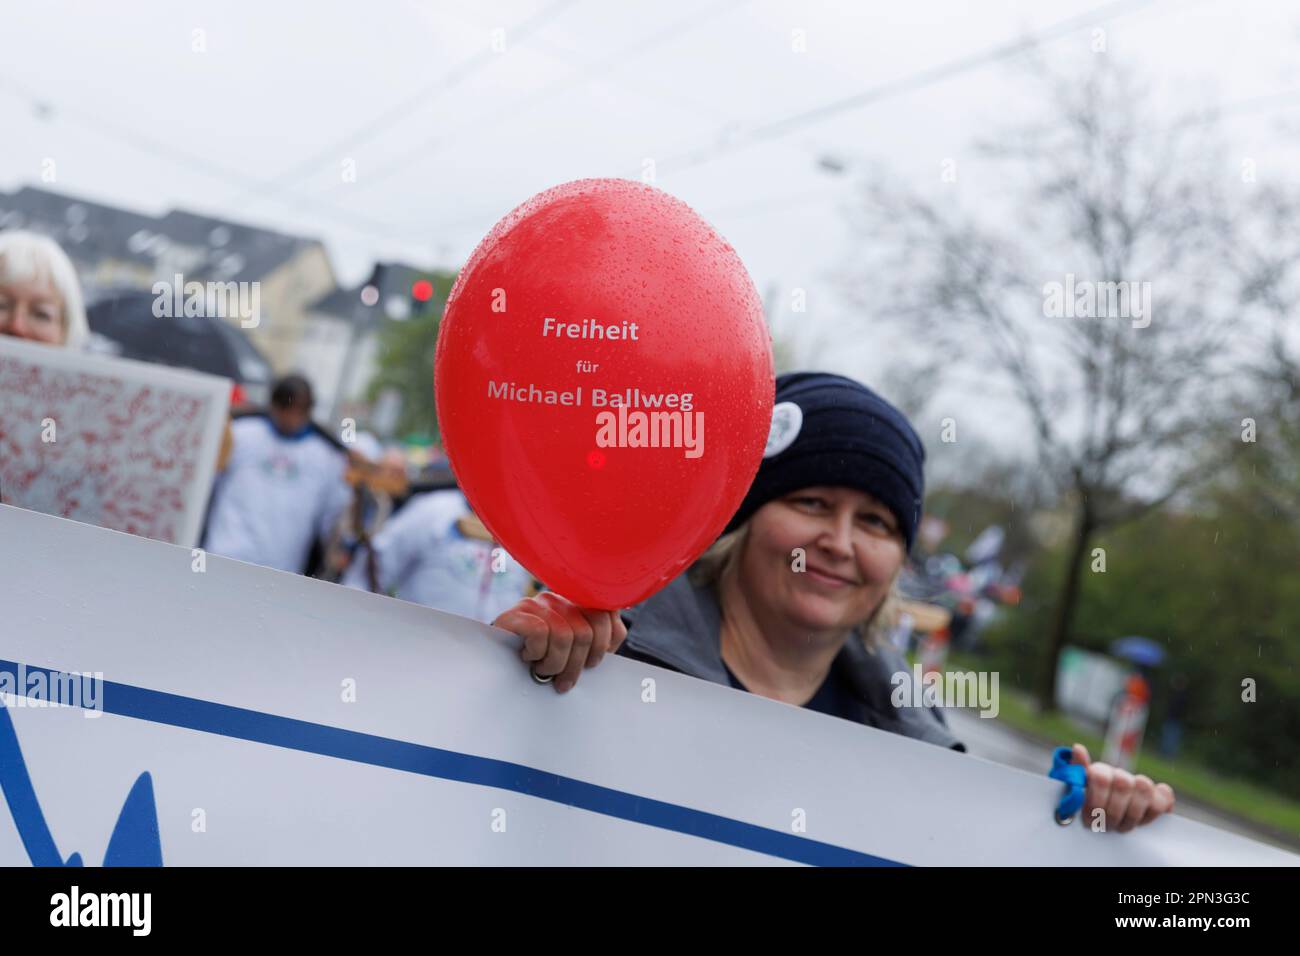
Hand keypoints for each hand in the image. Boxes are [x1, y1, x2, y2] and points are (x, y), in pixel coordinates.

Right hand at [491, 592, 627, 693]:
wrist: (494, 664)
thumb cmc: (539, 660)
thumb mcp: (573, 652)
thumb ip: (596, 641)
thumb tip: (612, 641)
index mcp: (577, 602)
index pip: (607, 614)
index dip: (603, 645)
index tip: (590, 665)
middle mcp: (559, 597)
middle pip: (587, 630)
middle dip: (577, 664)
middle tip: (563, 681)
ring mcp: (537, 603)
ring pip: (565, 635)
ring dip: (554, 664)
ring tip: (542, 670)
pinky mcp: (516, 613)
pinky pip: (540, 633)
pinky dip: (537, 653)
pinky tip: (528, 657)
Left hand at [1072, 743, 1174, 832]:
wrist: (1106, 825)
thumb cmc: (1087, 813)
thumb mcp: (1073, 797)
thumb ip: (1074, 776)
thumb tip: (1078, 747)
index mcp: (1099, 772)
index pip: (1101, 777)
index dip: (1095, 802)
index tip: (1089, 820)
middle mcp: (1120, 775)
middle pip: (1123, 783)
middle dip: (1113, 812)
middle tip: (1106, 826)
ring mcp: (1141, 785)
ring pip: (1144, 787)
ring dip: (1132, 814)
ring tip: (1122, 827)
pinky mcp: (1159, 797)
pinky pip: (1165, 795)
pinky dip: (1156, 809)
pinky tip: (1143, 820)